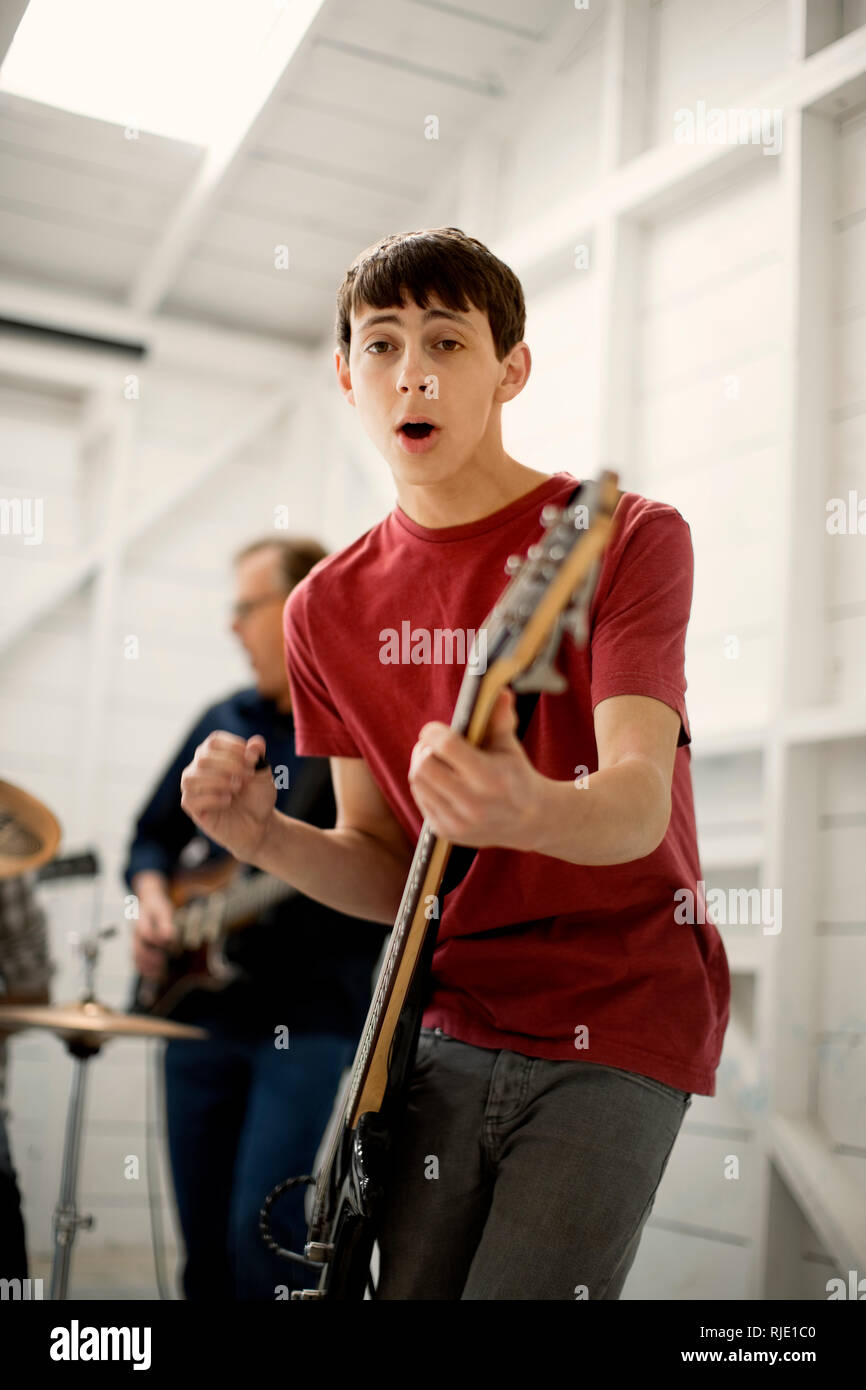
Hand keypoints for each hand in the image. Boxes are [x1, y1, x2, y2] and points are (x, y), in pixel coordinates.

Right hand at [132, 884, 175, 980]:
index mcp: (140, 920)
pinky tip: (153, 976)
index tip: (169, 944)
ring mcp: (133, 939)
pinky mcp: (135, 945)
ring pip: (135, 956)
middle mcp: (134, 931)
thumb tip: (169, 937)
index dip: (156, 940)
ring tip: (158, 976)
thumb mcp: (163, 909)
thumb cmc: (157, 906)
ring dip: (146, 967)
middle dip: (150, 959)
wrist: (147, 900)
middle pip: (138, 948)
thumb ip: (166, 923)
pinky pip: (136, 959)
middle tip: (162, 965)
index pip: (146, 933)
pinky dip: (143, 969)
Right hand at [179, 731, 275, 863]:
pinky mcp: (192, 808)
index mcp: (215, 755)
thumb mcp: (263, 774)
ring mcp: (193, 788)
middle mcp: (199, 769)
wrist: (259, 825)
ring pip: (191, 777)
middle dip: (229, 764)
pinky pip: (191, 799)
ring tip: (237, 788)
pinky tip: (228, 801)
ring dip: (218, 781)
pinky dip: (213, 798)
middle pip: (203, 757)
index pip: (213, 742)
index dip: (232, 746)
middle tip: (249, 775)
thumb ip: (258, 757)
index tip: (252, 757)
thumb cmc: (257, 797)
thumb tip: (256, 742)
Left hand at [408, 687, 544, 849]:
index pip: (446, 746)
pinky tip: (438, 781)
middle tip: (431, 745)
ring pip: (418, 783)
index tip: (434, 729)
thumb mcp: (509, 746)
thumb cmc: (514, 775)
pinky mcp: (447, 832)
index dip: (433, 732)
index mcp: (489, 777)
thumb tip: (499, 690)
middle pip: (424, 766)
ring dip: (421, 767)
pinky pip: (421, 801)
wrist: (527, 821)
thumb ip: (500, 718)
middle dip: (423, 750)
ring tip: (433, 760)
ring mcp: (458, 821)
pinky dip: (424, 787)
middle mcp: (472, 802)